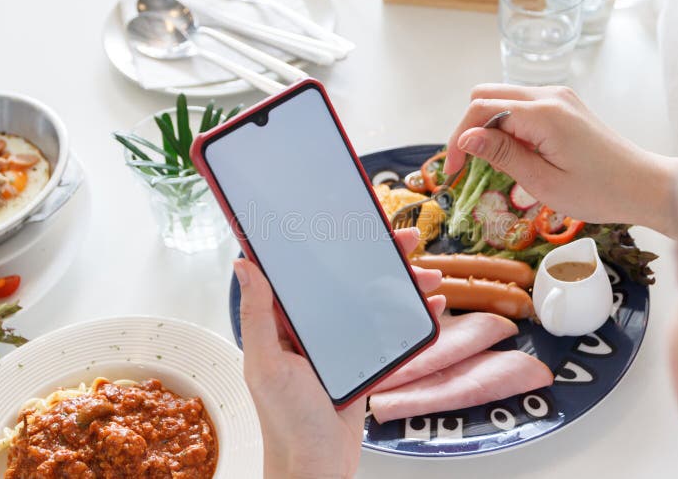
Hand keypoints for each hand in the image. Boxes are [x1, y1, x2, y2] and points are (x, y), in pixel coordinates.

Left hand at [234, 227, 444, 478]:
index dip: (331, 243)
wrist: (319, 466)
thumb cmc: (285, 420)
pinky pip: (391, 331)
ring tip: (429, 276)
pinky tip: (433, 308)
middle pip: (350, 279)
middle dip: (381, 257)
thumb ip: (258, 315)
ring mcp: (342, 343)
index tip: (353, 222)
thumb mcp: (266, 364)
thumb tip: (244, 264)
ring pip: (376, 301)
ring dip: (404, 285)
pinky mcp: (365, 361)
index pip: (309, 271)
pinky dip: (413, 318)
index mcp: (287, 321)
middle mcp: (315, 326)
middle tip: (407, 239)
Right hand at [444, 84, 677, 235]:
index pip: (482, 110)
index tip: (453, 171)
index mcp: (543, 114)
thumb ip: (502, 155)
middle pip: (486, 95)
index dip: (459, 138)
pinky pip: (521, 106)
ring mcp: (558, 97)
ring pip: (502, 98)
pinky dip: (508, 126)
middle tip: (469, 166)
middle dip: (469, 128)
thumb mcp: (543, 182)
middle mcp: (549, 95)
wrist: (644, 186)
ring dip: (489, 127)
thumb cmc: (598, 192)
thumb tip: (466, 138)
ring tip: (494, 164)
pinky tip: (516, 154)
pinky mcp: (564, 105)